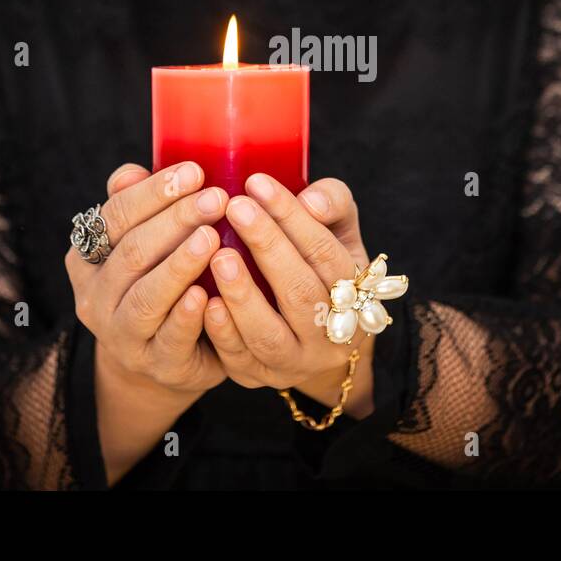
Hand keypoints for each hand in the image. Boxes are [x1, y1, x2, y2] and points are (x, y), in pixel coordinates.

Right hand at [64, 160, 228, 399]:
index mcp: (88, 257)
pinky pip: (169, 338)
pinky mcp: (156, 364)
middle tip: (216, 198)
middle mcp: (96, 296)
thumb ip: (139, 207)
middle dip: (176, 221)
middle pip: (133, 253)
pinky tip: (206, 294)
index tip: (195, 171)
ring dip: (180, 265)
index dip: (154, 192)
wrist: (164, 358)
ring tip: (212, 238)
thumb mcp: (145, 243)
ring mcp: (122, 335)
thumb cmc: (160, 281)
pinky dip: (186, 316)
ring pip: (146, 296)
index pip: (116, 216)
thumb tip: (133, 172)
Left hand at [202, 173, 376, 412]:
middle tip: (235, 207)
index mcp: (354, 292)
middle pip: (300, 292)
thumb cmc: (318, 264)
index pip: (325, 251)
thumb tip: (310, 201)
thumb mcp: (337, 229)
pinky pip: (238, 360)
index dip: (291, 216)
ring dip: (242, 294)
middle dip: (267, 246)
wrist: (312, 335)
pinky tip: (205, 300)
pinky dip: (222, 332)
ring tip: (218, 255)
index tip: (256, 182)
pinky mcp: (257, 377)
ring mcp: (294, 362)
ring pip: (269, 334)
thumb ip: (331, 204)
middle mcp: (331, 334)